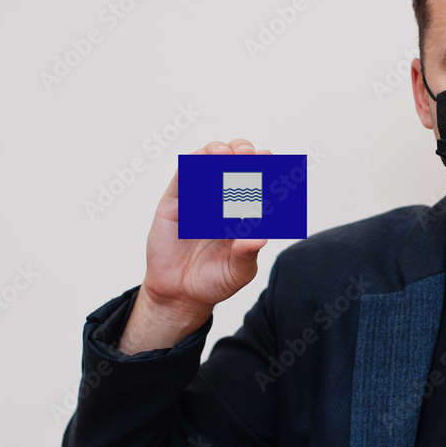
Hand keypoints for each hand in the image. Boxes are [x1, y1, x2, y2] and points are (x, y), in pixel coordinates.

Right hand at [118, 139, 270, 353]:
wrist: (179, 295)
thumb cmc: (214, 281)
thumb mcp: (238, 272)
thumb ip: (248, 255)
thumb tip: (260, 237)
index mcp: (244, 212)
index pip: (257, 182)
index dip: (264, 168)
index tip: (270, 161)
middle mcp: (223, 200)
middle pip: (234, 164)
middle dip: (244, 153)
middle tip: (249, 155)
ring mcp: (198, 198)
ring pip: (208, 162)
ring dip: (218, 151)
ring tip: (226, 154)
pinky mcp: (175, 202)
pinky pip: (182, 176)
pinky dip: (191, 163)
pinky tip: (200, 158)